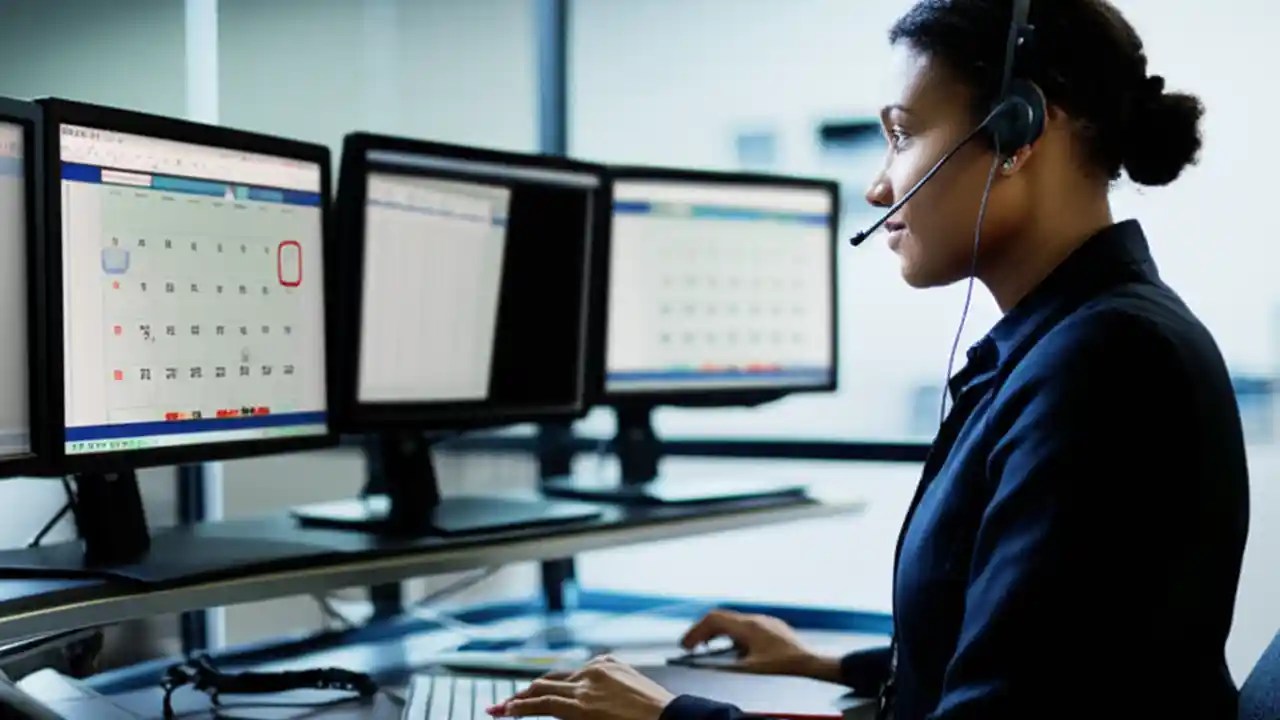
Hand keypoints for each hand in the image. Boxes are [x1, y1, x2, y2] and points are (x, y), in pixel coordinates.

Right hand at [489, 655, 674, 719]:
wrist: (671, 719)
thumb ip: (569, 717)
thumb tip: (553, 711)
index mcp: (583, 706)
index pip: (539, 704)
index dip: (516, 707)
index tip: (501, 710)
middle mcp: (588, 683)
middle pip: (543, 685)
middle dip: (520, 695)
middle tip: (503, 704)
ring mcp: (600, 669)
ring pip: (562, 675)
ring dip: (545, 685)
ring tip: (530, 694)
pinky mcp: (612, 662)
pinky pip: (585, 668)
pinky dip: (575, 677)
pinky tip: (571, 685)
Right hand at [680, 610, 840, 680]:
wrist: (809, 661)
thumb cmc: (783, 665)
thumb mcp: (749, 668)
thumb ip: (725, 664)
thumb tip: (703, 663)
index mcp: (747, 626)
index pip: (713, 619)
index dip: (696, 631)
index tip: (686, 645)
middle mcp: (753, 619)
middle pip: (720, 618)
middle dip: (703, 631)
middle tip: (691, 646)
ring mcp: (762, 621)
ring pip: (732, 621)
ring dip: (716, 632)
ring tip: (706, 647)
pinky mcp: (769, 626)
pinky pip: (743, 625)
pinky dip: (729, 634)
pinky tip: (730, 648)